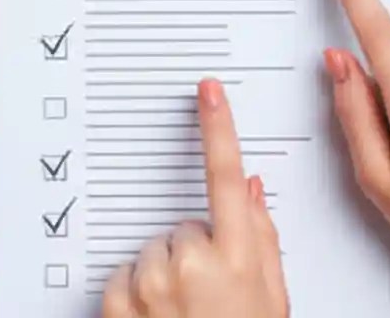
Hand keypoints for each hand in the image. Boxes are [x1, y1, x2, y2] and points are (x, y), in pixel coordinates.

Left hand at [101, 79, 288, 317]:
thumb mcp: (270, 299)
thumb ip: (262, 240)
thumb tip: (251, 188)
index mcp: (237, 258)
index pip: (226, 178)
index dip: (218, 129)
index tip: (208, 93)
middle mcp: (191, 262)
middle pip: (185, 224)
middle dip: (195, 249)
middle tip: (209, 292)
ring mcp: (151, 280)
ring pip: (153, 248)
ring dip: (163, 271)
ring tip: (183, 311)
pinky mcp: (118, 298)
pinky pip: (125, 271)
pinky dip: (136, 291)